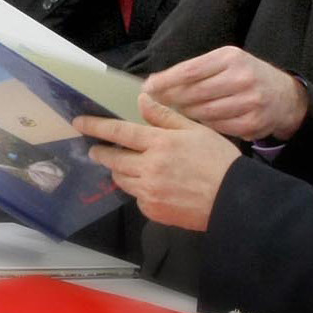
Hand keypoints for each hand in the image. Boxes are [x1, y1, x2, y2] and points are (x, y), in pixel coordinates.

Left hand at [75, 97, 239, 231]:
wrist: (233, 199)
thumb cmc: (218, 160)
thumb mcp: (196, 130)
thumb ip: (165, 117)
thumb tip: (141, 101)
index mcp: (159, 144)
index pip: (119, 132)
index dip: (96, 127)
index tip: (79, 123)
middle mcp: (149, 168)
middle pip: (113, 159)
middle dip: (101, 153)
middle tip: (96, 150)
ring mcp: (149, 192)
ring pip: (122, 180)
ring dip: (119, 171)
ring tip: (126, 165)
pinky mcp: (154, 210)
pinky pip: (136, 197)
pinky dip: (138, 189)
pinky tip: (150, 185)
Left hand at [144, 46, 308, 142]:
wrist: (284, 96)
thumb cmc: (245, 77)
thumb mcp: (225, 63)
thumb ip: (194, 71)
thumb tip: (154, 82)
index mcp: (230, 58)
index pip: (190, 70)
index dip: (166, 81)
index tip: (148, 89)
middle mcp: (242, 77)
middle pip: (195, 93)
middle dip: (172, 101)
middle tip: (156, 106)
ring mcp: (250, 101)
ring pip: (204, 113)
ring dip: (186, 115)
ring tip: (174, 116)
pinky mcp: (253, 122)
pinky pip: (218, 128)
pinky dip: (204, 127)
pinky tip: (196, 126)